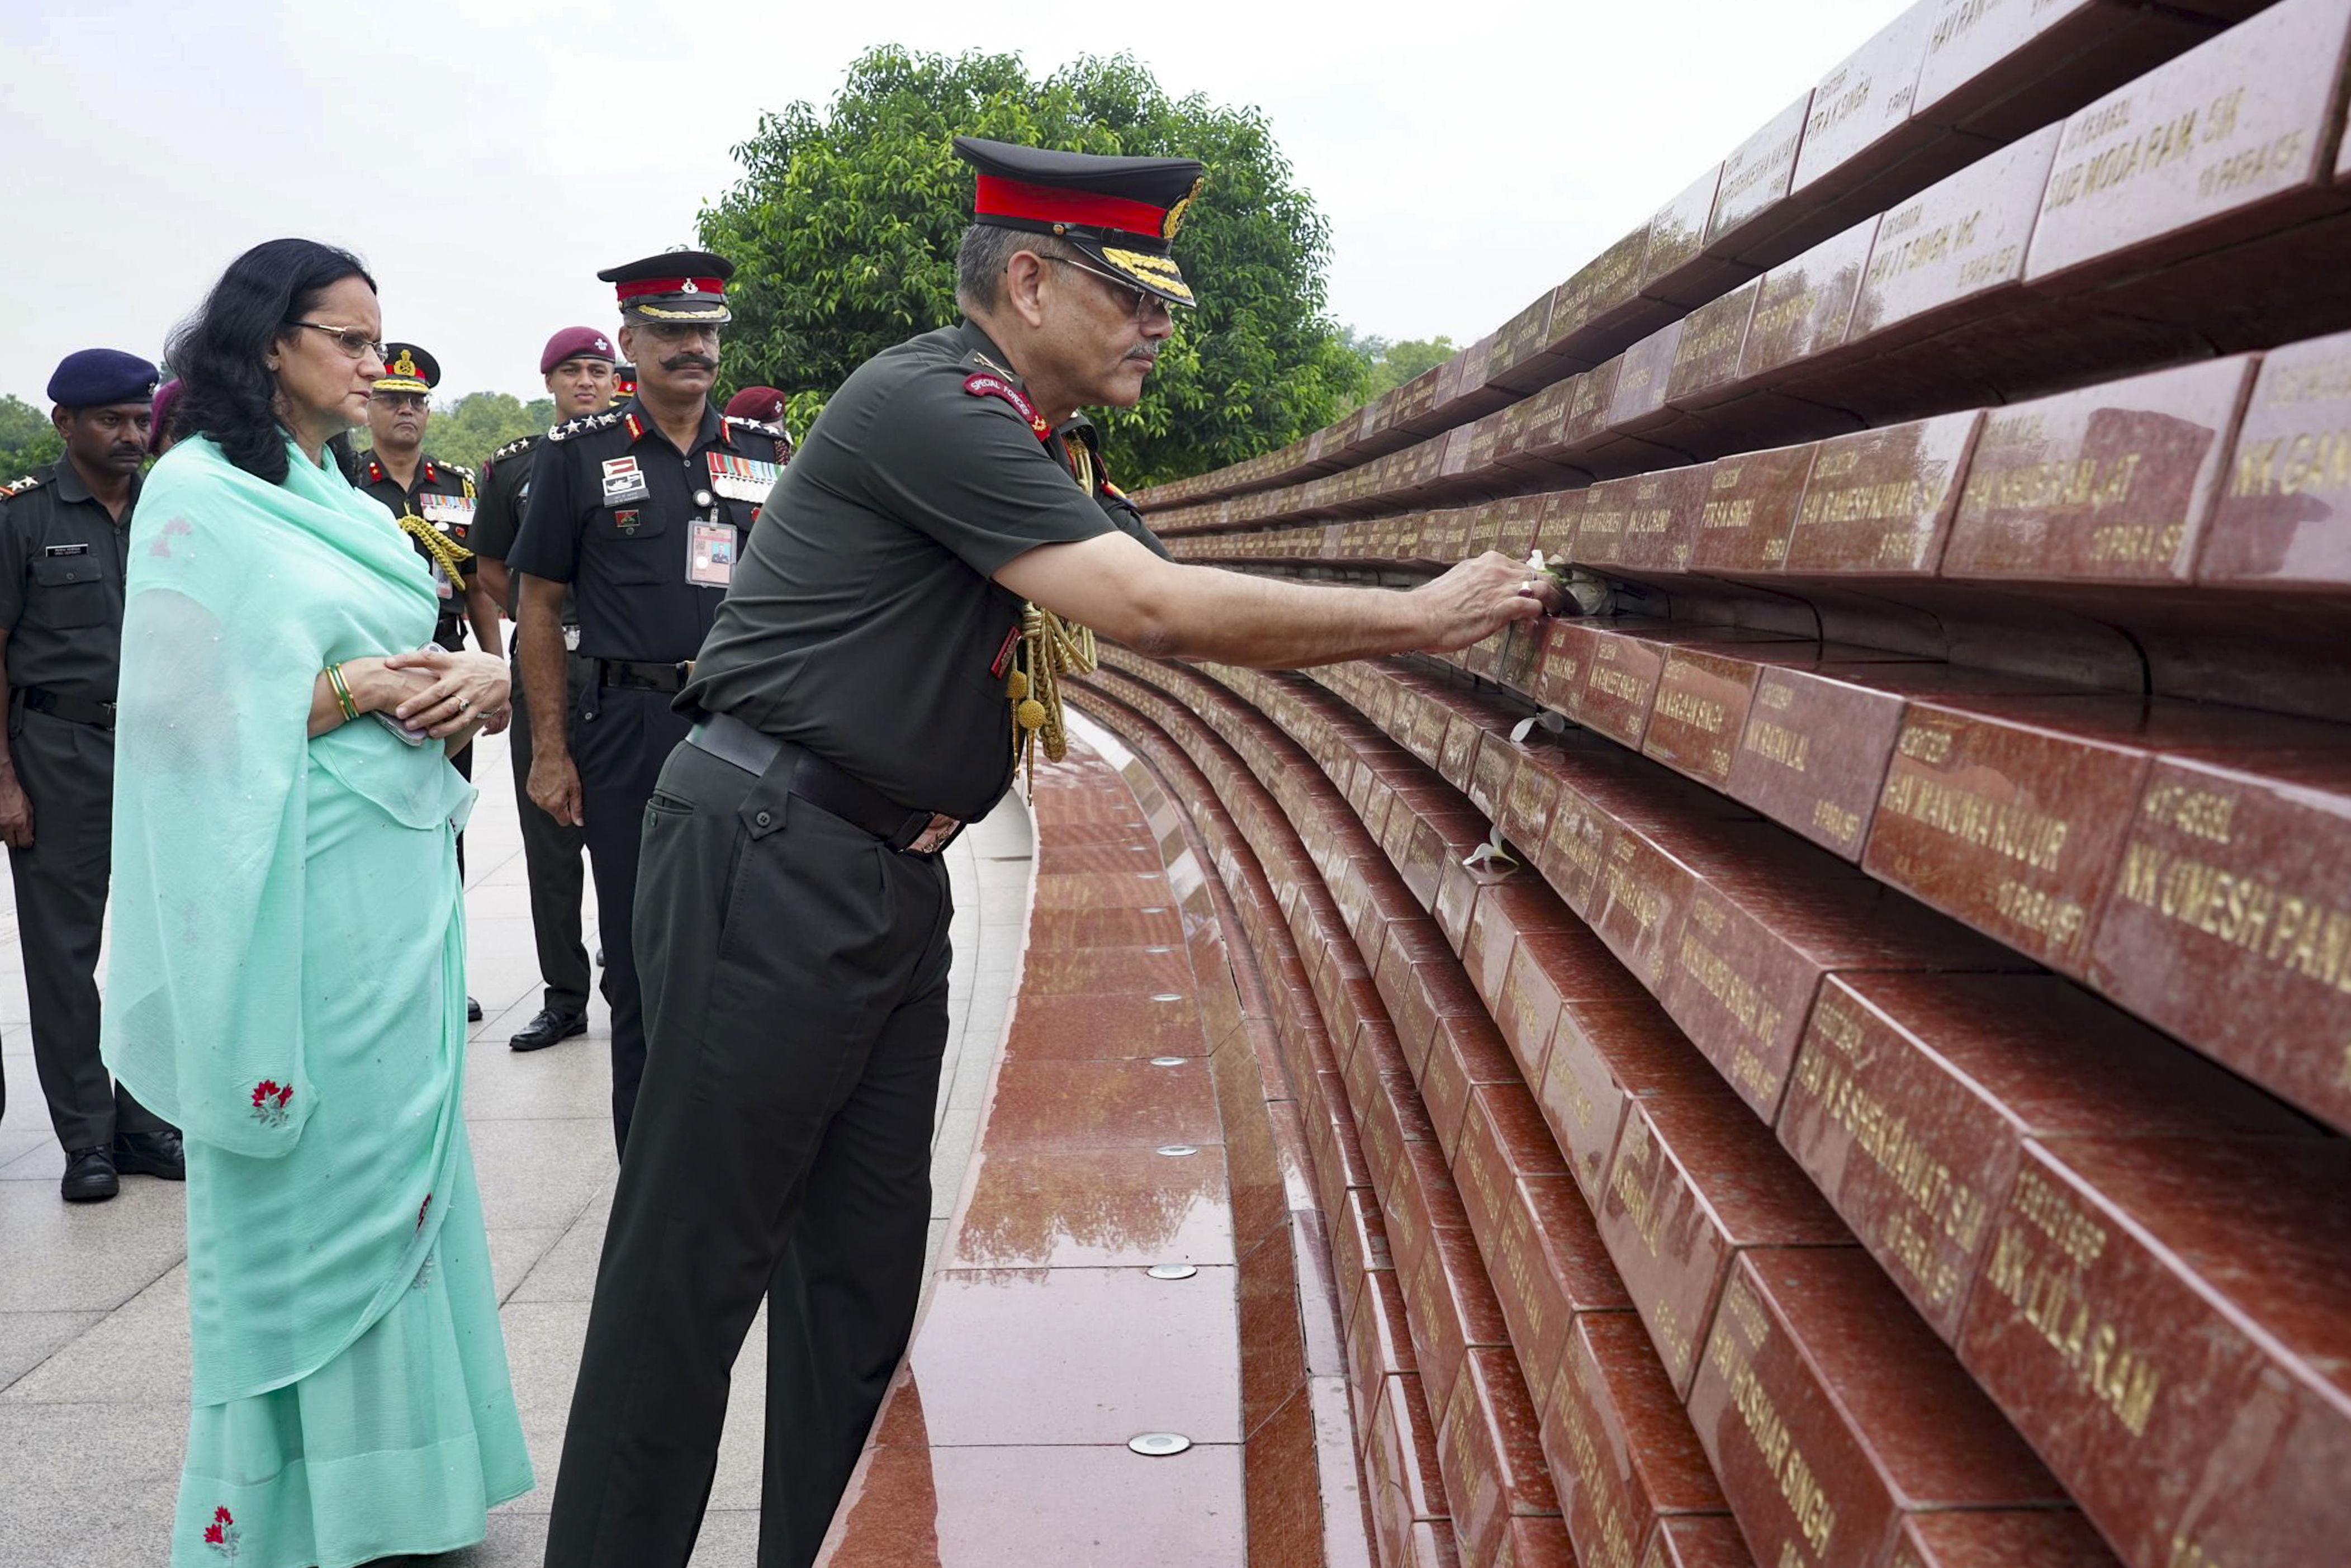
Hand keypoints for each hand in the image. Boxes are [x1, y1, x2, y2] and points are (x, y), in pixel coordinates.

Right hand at [0, 772, 31, 848]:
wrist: (2, 784)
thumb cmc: (15, 793)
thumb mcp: (29, 808)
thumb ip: (30, 824)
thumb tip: (31, 836)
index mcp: (19, 821)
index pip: (23, 842)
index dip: (26, 843)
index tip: (26, 841)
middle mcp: (6, 824)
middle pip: (11, 843)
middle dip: (15, 840)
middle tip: (17, 835)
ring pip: (0, 838)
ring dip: (4, 834)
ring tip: (8, 826)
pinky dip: (0, 829)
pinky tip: (3, 822)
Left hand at [386, 648, 511, 738]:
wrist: (502, 671)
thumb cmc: (472, 665)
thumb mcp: (455, 658)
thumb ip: (436, 663)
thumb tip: (407, 663)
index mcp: (451, 662)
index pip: (427, 658)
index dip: (407, 659)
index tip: (388, 663)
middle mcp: (460, 678)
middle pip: (435, 691)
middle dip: (416, 703)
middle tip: (399, 712)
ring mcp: (470, 693)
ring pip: (447, 709)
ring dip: (428, 718)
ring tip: (411, 725)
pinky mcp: (479, 705)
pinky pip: (462, 720)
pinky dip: (447, 728)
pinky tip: (433, 733)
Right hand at [528, 749, 583, 826]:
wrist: (549, 752)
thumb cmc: (563, 767)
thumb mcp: (576, 788)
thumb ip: (577, 807)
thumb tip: (579, 822)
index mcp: (553, 804)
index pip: (564, 821)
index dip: (570, 814)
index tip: (572, 803)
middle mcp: (541, 802)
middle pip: (555, 812)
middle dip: (561, 804)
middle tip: (565, 789)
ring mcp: (534, 796)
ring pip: (547, 804)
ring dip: (552, 797)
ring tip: (557, 783)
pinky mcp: (529, 789)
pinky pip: (539, 796)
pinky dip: (545, 791)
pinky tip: (549, 781)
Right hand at [1409, 551, 1560, 651]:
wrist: (1420, 616)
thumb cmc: (1433, 605)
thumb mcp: (1458, 581)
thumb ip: (1476, 582)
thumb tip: (1482, 592)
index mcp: (1485, 561)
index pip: (1520, 566)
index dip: (1531, 580)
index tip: (1534, 590)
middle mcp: (1496, 569)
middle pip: (1537, 574)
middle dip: (1550, 588)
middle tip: (1556, 602)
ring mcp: (1500, 587)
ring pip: (1543, 587)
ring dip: (1553, 600)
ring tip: (1556, 610)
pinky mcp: (1501, 608)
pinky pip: (1533, 606)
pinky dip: (1539, 613)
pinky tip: (1538, 620)